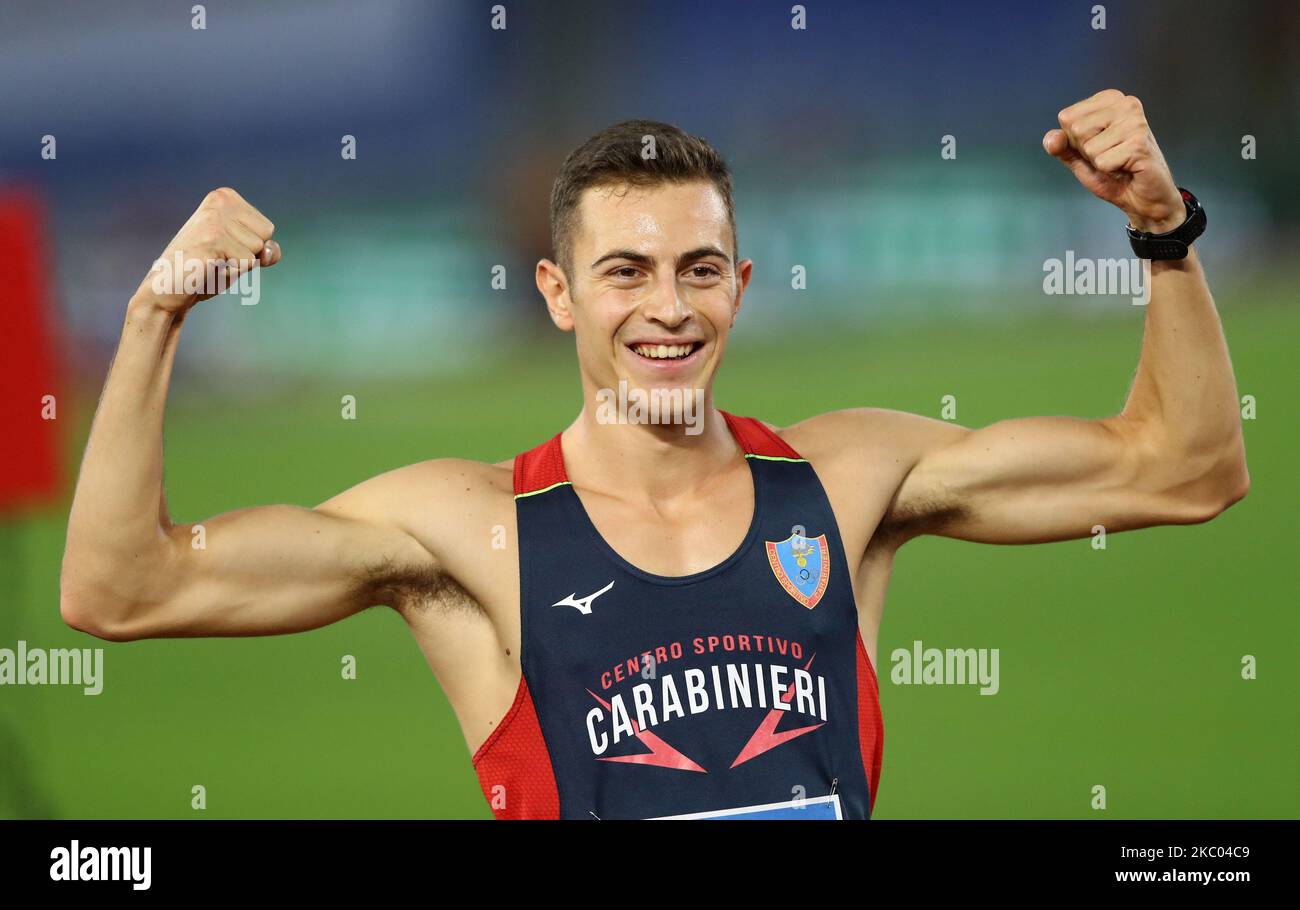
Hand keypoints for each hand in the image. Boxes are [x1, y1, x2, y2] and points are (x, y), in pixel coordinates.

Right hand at [133, 187, 280, 312]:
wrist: (168, 288)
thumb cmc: (206, 270)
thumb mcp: (241, 255)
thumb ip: (265, 250)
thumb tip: (270, 250)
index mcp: (225, 197)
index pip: (267, 229)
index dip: (249, 248)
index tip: (223, 249)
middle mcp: (220, 201)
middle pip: (265, 237)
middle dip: (247, 255)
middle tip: (216, 257)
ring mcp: (215, 219)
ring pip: (257, 251)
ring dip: (237, 265)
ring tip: (211, 262)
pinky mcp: (212, 240)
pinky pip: (248, 263)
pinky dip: (231, 273)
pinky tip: (208, 268)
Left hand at [1043, 89, 1185, 233]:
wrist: (1142, 198)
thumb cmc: (1114, 173)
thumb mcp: (1080, 157)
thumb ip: (1062, 146)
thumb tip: (1052, 138)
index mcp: (1109, 99)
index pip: (1066, 117)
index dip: (1075, 141)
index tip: (1099, 146)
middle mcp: (1125, 104)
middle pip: (1076, 129)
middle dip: (1086, 151)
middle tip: (1110, 156)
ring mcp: (1135, 122)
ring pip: (1088, 147)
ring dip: (1099, 162)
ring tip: (1119, 161)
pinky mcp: (1139, 142)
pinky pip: (1102, 161)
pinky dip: (1110, 170)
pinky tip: (1127, 167)